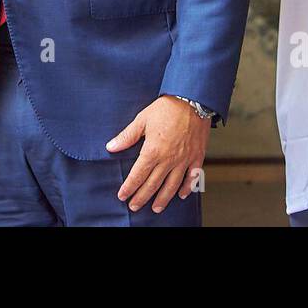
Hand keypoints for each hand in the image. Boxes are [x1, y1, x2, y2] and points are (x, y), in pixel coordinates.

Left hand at [107, 95, 209, 212]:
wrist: (192, 100)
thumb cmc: (167, 108)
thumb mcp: (142, 120)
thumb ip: (127, 136)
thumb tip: (111, 146)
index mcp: (153, 151)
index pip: (138, 175)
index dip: (129, 187)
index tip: (122, 196)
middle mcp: (169, 160)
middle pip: (153, 184)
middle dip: (142, 197)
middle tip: (134, 206)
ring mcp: (184, 160)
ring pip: (172, 186)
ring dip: (163, 199)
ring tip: (156, 208)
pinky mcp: (196, 157)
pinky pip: (192, 177)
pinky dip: (187, 188)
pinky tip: (181, 195)